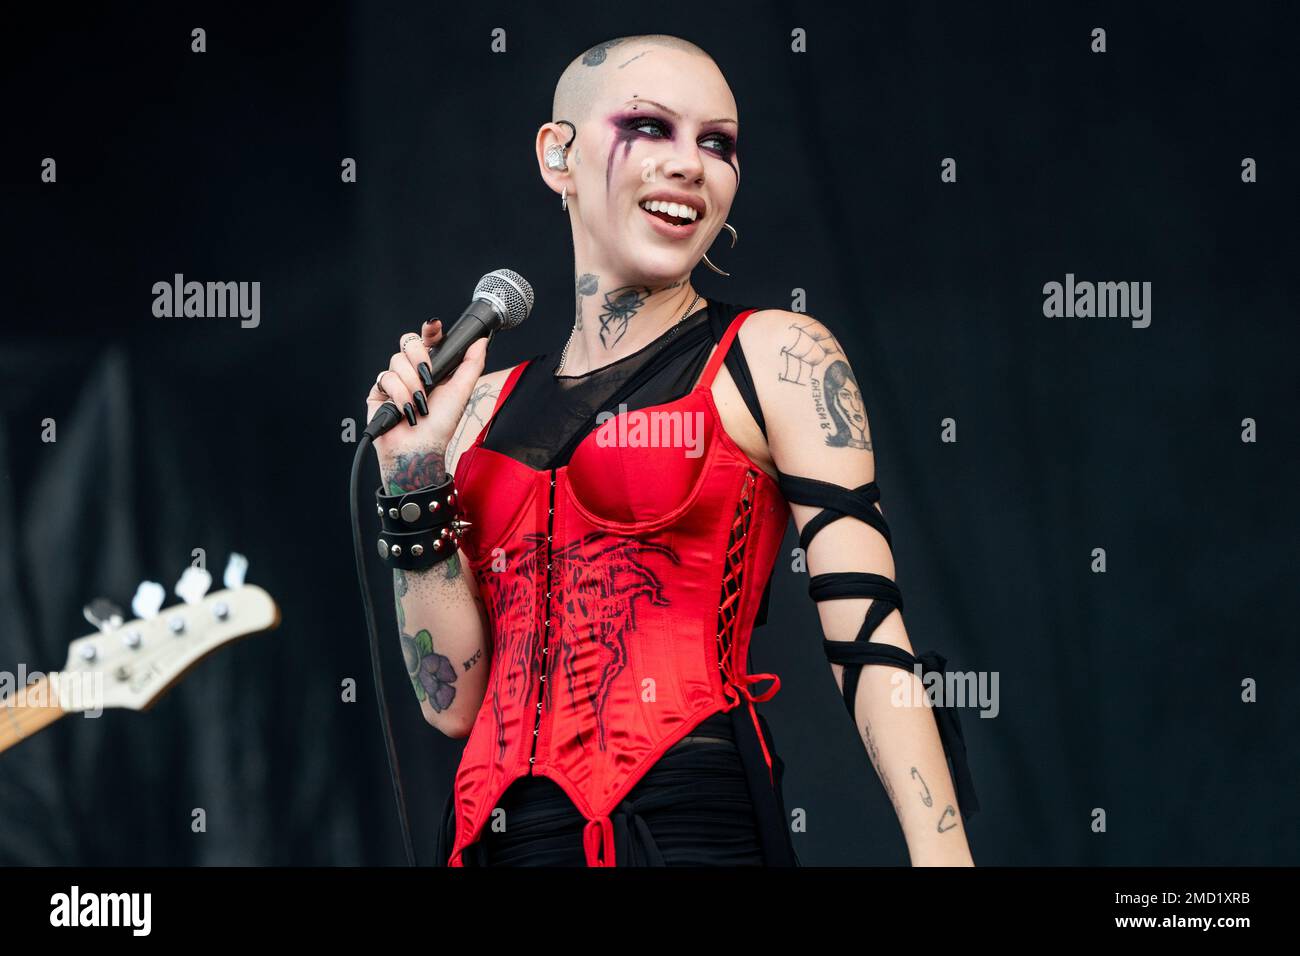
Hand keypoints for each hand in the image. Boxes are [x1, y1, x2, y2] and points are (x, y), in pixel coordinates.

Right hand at [365, 320, 488, 478]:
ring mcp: (395, 381)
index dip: (430, 330)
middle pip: (409, 342)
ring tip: (419, 403)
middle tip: (429, 377)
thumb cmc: (441, 425)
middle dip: (419, 357)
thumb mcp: (462, 391)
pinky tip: (406, 410)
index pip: (429, 340)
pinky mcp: (379, 392)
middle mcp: (413, 372)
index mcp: (433, 369)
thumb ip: (471, 364)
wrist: (420, 448)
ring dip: (412, 384)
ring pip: (397, 360)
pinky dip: (399, 395)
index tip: (434, 326)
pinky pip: (385, 377)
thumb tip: (482, 342)